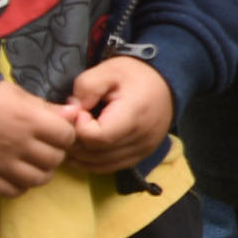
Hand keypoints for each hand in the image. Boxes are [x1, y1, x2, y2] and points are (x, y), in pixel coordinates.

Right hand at [0, 79, 75, 197]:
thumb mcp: (18, 94)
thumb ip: (47, 108)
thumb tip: (75, 114)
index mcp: (30, 120)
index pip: (66, 137)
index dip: (65, 135)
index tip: (56, 132)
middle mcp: (18, 144)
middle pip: (54, 160)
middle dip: (54, 154)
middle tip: (44, 148)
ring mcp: (1, 163)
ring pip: (38, 179)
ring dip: (40, 172)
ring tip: (32, 163)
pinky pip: (13, 191)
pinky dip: (20, 186)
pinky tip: (15, 174)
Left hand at [60, 57, 175, 175]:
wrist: (165, 84)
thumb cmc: (135, 75)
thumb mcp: (109, 70)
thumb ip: (87, 86)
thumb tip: (73, 110)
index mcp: (135, 114)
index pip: (97, 137)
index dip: (79, 127)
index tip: (80, 111)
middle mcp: (142, 138)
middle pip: (96, 153)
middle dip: (75, 141)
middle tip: (72, 123)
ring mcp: (143, 150)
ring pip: (100, 164)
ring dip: (81, 154)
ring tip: (76, 134)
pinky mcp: (141, 156)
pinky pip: (110, 167)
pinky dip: (92, 162)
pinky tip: (82, 150)